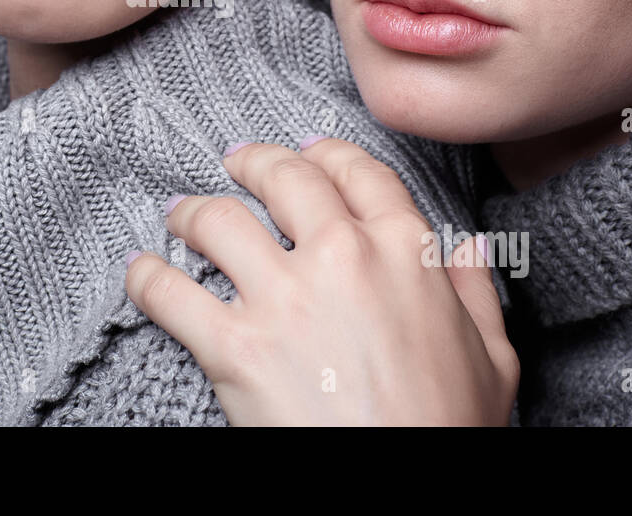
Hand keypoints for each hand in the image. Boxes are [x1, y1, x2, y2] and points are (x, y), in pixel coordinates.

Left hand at [124, 137, 518, 424]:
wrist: (403, 495)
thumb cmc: (449, 429)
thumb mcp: (492, 359)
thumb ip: (475, 292)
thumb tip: (467, 245)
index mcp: (406, 253)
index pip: (360, 174)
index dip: (327, 153)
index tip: (307, 150)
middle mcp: (342, 257)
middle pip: (285, 178)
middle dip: (254, 162)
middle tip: (236, 162)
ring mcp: (283, 298)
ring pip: (220, 221)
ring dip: (194, 211)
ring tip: (182, 216)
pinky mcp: (234, 346)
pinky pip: (170, 293)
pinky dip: (146, 277)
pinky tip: (140, 271)